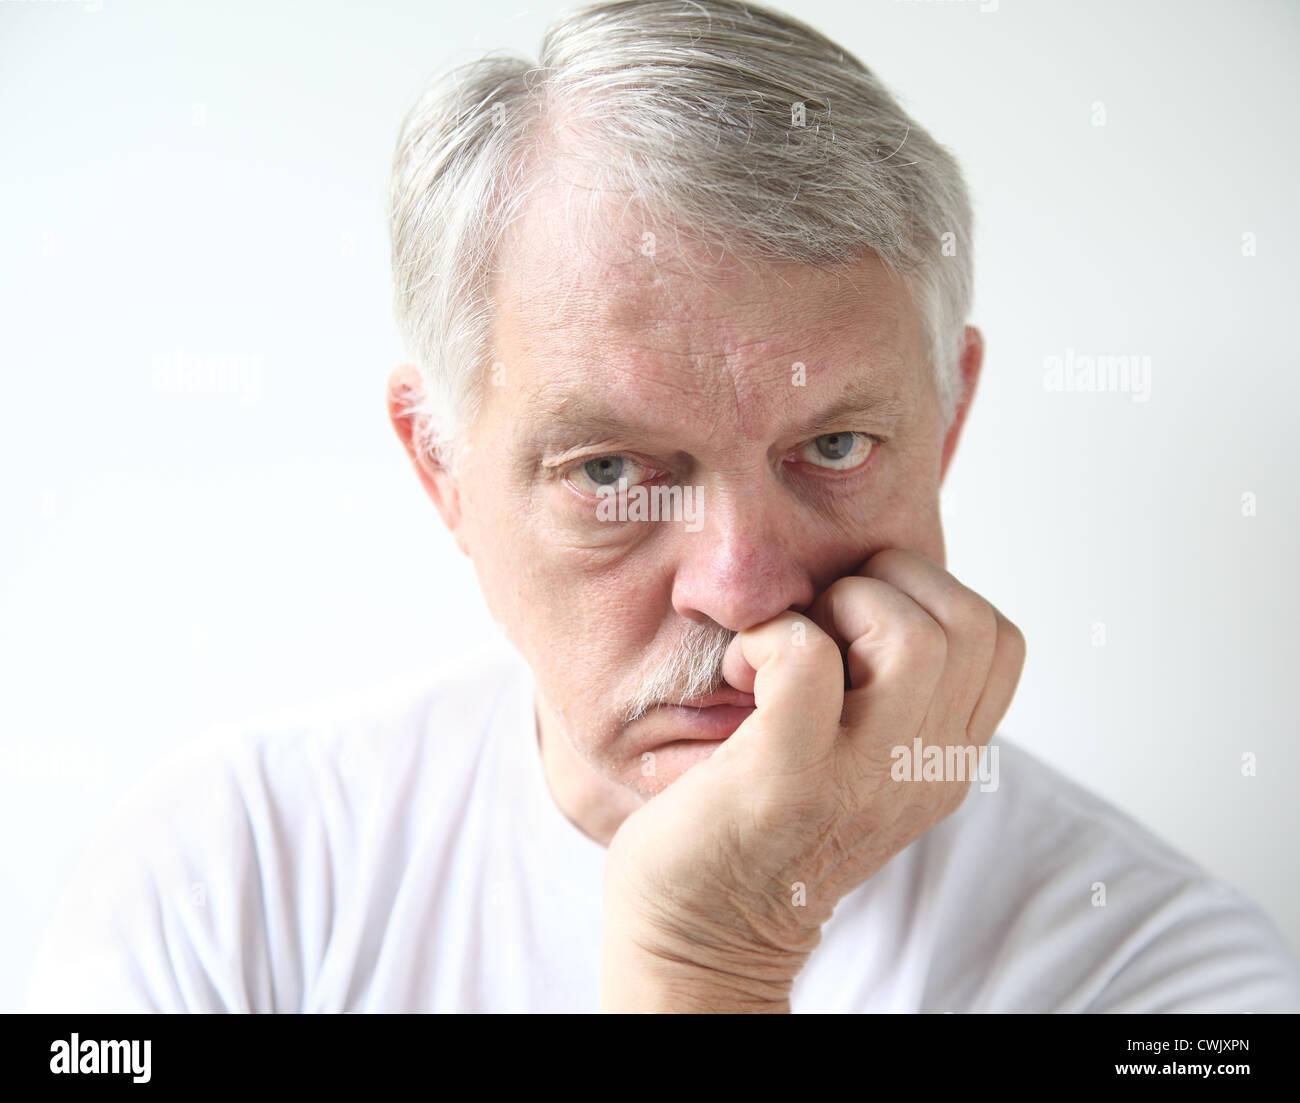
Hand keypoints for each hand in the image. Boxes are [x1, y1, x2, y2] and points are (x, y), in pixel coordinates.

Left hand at [600, 548, 1025, 1011]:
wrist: (702, 935)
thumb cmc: (759, 827)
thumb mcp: (860, 763)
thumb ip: (889, 698)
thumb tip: (870, 590)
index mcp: (942, 759)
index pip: (998, 640)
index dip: (929, 597)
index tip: (860, 622)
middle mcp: (921, 770)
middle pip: (970, 624)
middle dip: (890, 586)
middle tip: (825, 625)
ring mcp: (862, 777)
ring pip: (913, 636)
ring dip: (841, 607)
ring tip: (787, 648)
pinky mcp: (787, 777)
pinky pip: (806, 659)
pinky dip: (770, 637)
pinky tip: (743, 669)